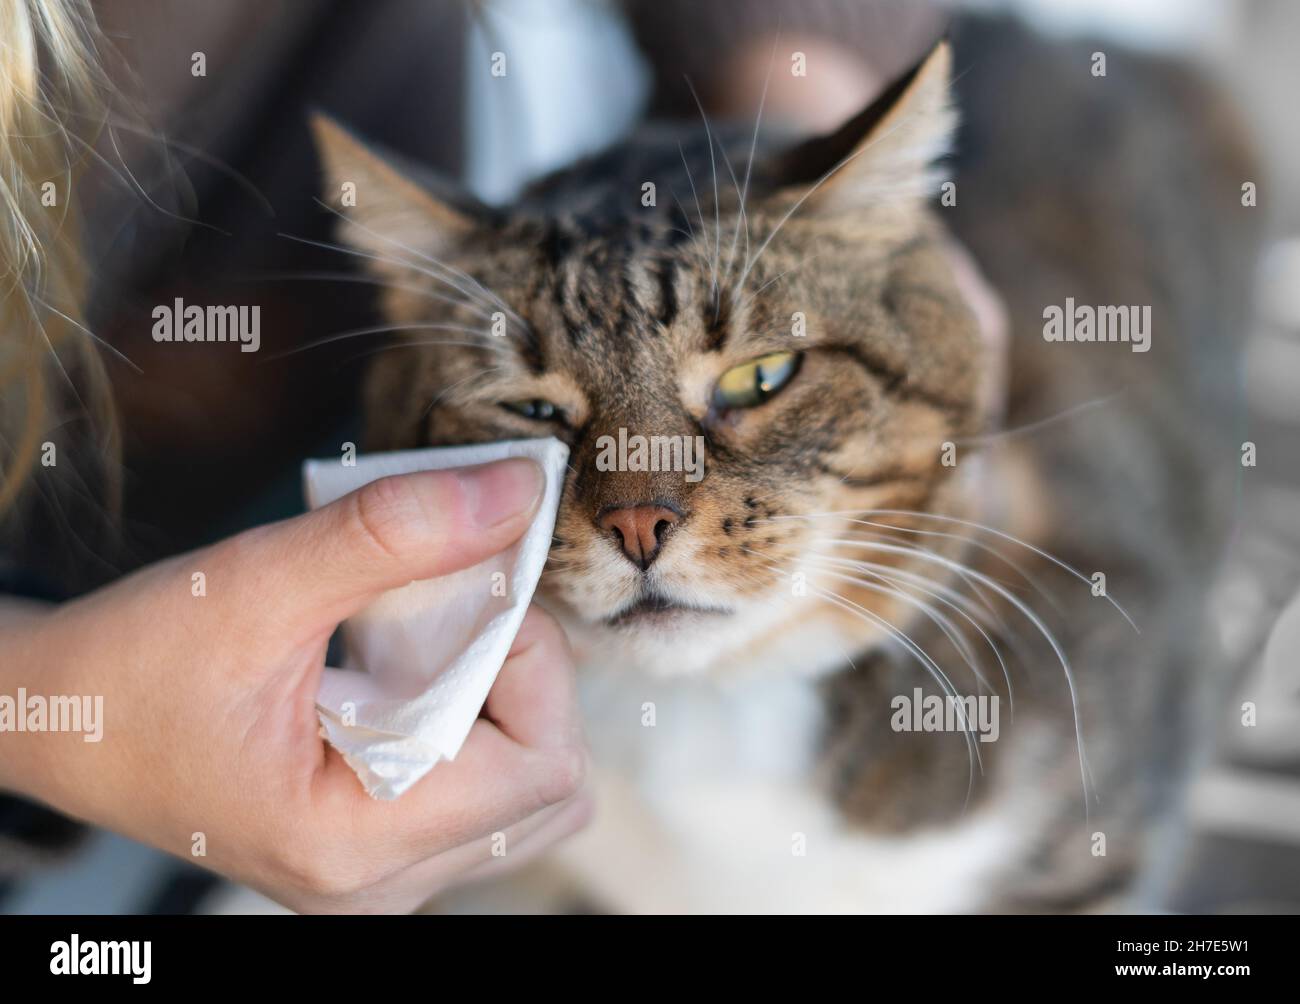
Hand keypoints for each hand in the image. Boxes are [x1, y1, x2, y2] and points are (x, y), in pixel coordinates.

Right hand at [0, 458, 589, 912]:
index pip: (545, 764)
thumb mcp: (261, 583)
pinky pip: (484, 793)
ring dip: (502, 697)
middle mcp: (381, 888)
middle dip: (521, 674)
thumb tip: (521, 492)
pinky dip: (475, 719)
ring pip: (528, 791)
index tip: (471, 587)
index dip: (531, 659)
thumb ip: (396, 534)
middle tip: (445, 608)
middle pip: (549, 782)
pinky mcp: (375, 852)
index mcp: (357, 845)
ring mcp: (381, 880)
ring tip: (423, 643)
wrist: (58, 718)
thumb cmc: (133, 666)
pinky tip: (410, 672)